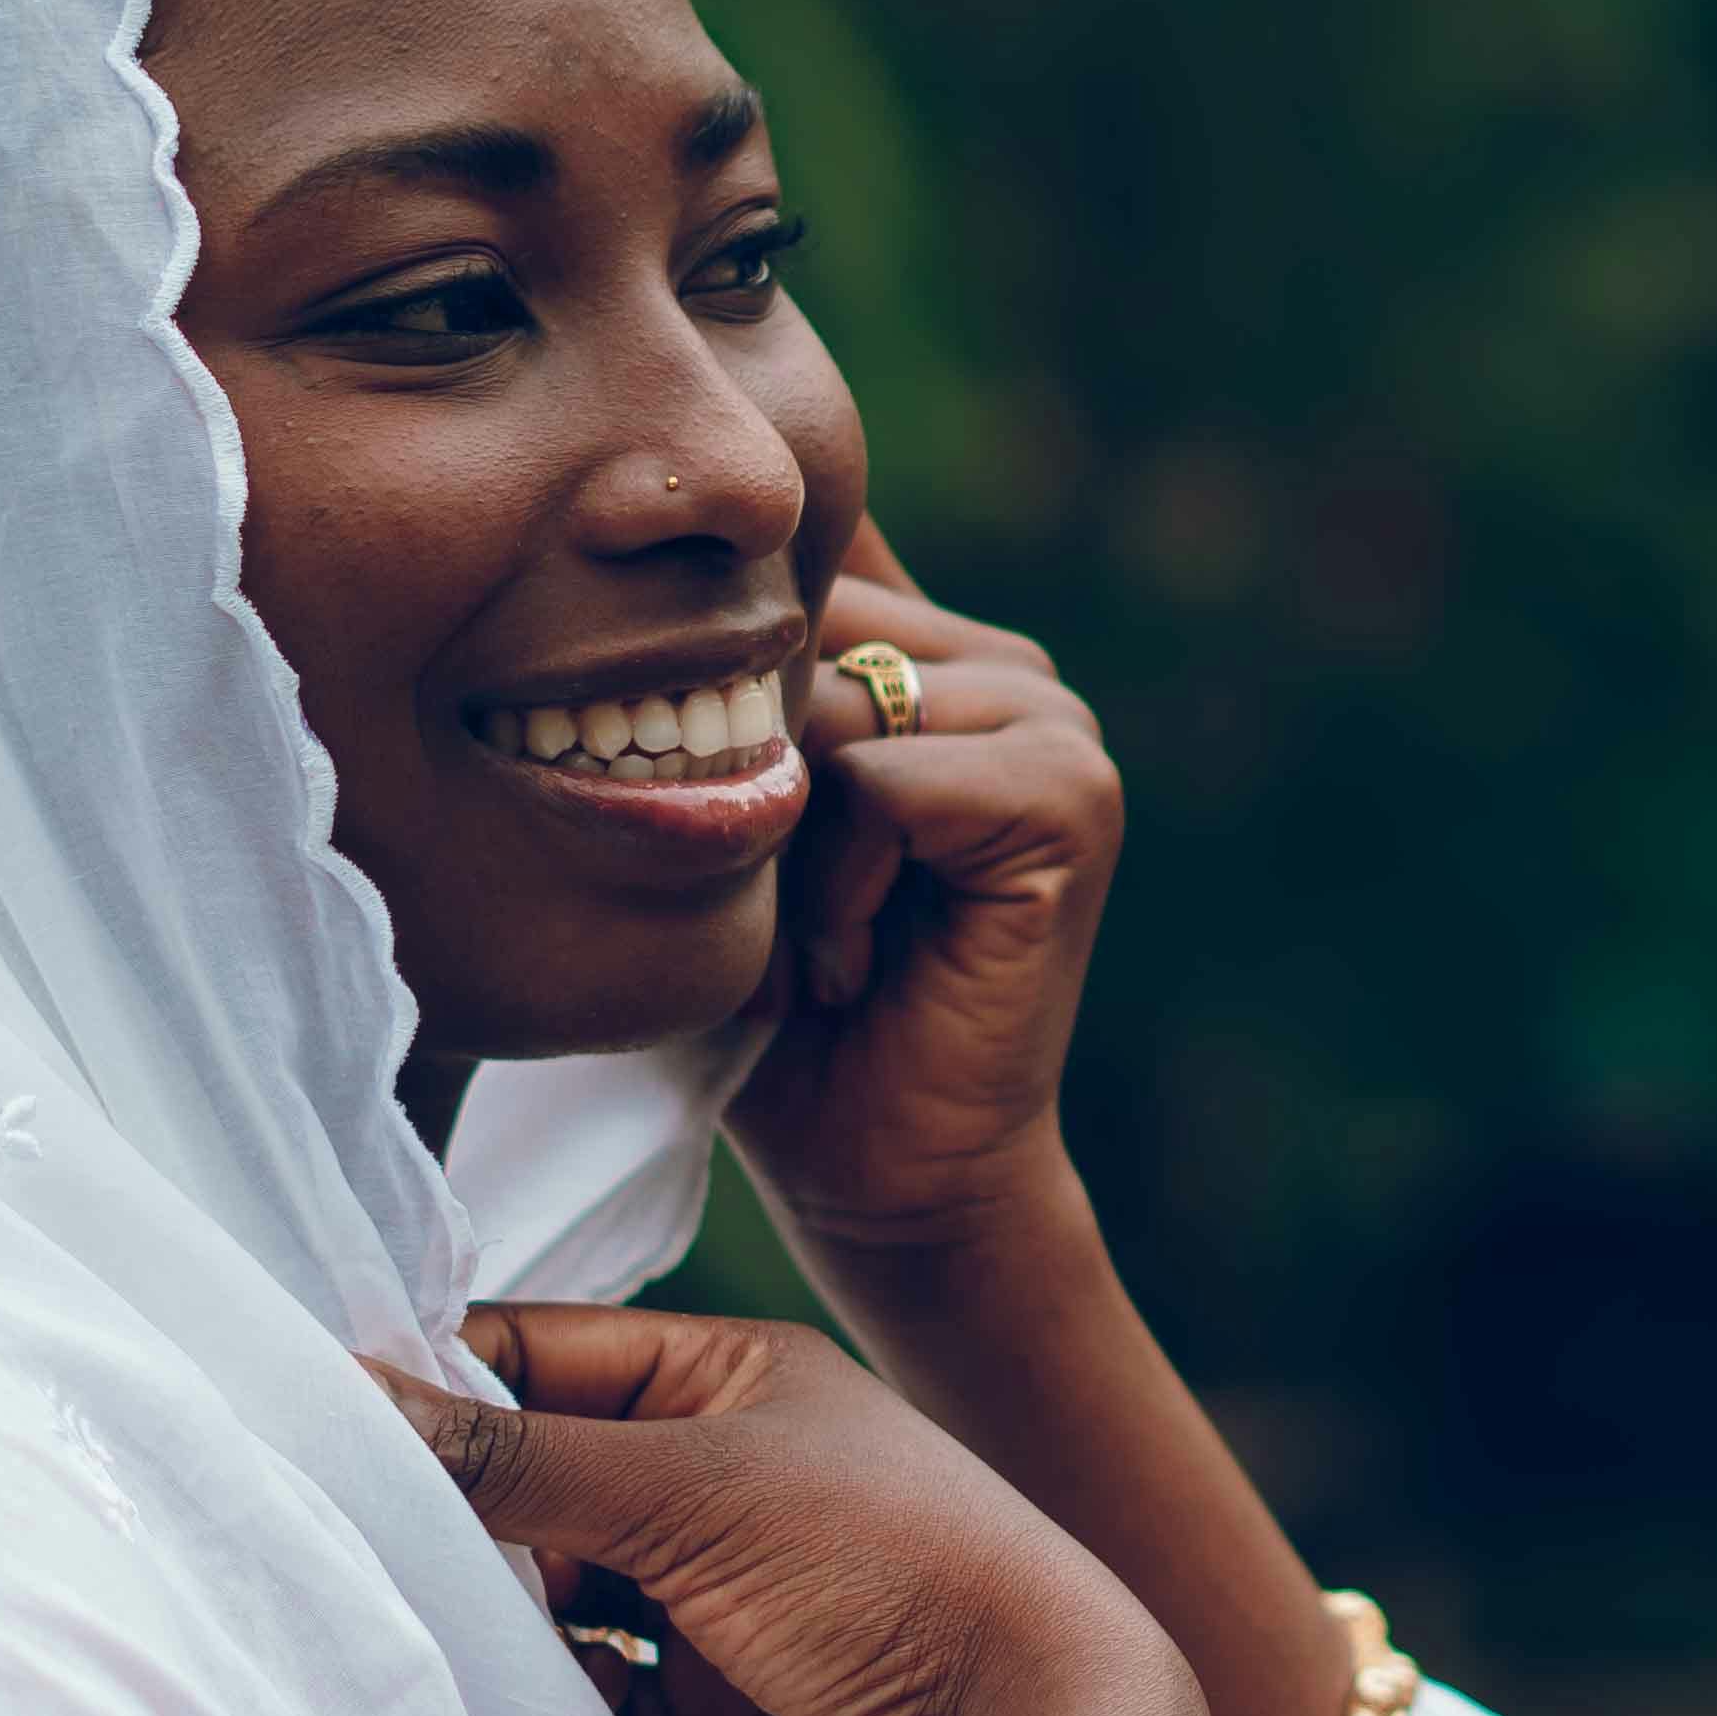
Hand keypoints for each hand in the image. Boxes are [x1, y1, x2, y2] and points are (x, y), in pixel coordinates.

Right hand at [382, 1295, 1224, 1715]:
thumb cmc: (892, 1570)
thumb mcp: (693, 1492)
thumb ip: (515, 1461)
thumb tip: (349, 1398)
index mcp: (725, 1375)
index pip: (532, 1355)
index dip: (427, 1388)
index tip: (305, 1429)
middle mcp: (713, 1474)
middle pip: (526, 1483)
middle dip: (443, 1521)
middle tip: (325, 1553)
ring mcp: (710, 1597)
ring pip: (547, 1597)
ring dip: (483, 1619)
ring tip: (379, 1639)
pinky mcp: (709, 1712)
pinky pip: (587, 1696)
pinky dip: (535, 1706)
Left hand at [735, 551, 1120, 1283]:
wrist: (881, 1165)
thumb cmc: (778, 1005)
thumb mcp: (717, 819)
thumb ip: (716, 689)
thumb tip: (645, 550)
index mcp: (923, 646)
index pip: (800, 553)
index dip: (715, 662)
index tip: (710, 811)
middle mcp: (998, 664)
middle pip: (798, 622)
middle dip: (745, 775)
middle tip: (780, 911)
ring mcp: (1052, 720)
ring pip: (833, 699)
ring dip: (791, 843)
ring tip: (824, 938)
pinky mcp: (1071, 792)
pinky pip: (884, 776)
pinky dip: (843, 881)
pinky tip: (859, 955)